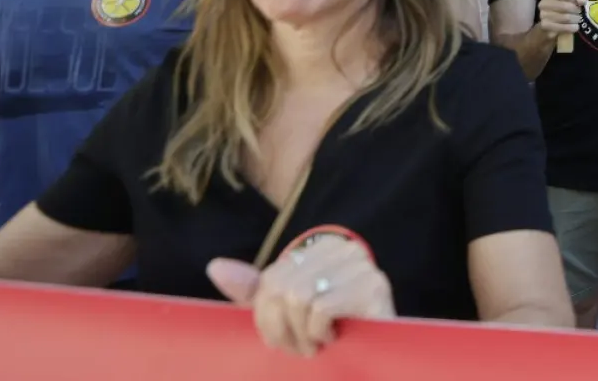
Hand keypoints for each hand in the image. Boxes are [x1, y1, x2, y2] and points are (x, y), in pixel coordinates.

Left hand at [207, 237, 394, 356]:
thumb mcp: (290, 308)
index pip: (271, 278)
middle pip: (282, 288)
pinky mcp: (374, 288)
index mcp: (320, 249)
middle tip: (298, 348)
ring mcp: (361, 266)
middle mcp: (343, 249)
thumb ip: (255, 289)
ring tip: (315, 345)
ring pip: (298, 298)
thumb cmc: (333, 327)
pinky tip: (333, 338)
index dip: (266, 316)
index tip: (281, 338)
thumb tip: (215, 267)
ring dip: (301, 334)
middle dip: (283, 329)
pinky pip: (320, 310)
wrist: (383, 346)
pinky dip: (318, 332)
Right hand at [537, 0, 586, 39]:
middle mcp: (543, 3)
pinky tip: (575, 27)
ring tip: (578, 19)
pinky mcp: (545, 26)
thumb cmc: (565, 4)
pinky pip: (562, 27)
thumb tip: (582, 1)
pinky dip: (571, 28)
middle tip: (580, 12)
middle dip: (576, 10)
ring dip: (575, 19)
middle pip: (565, 6)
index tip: (580, 1)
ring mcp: (543, 15)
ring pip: (566, 18)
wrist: (554, 21)